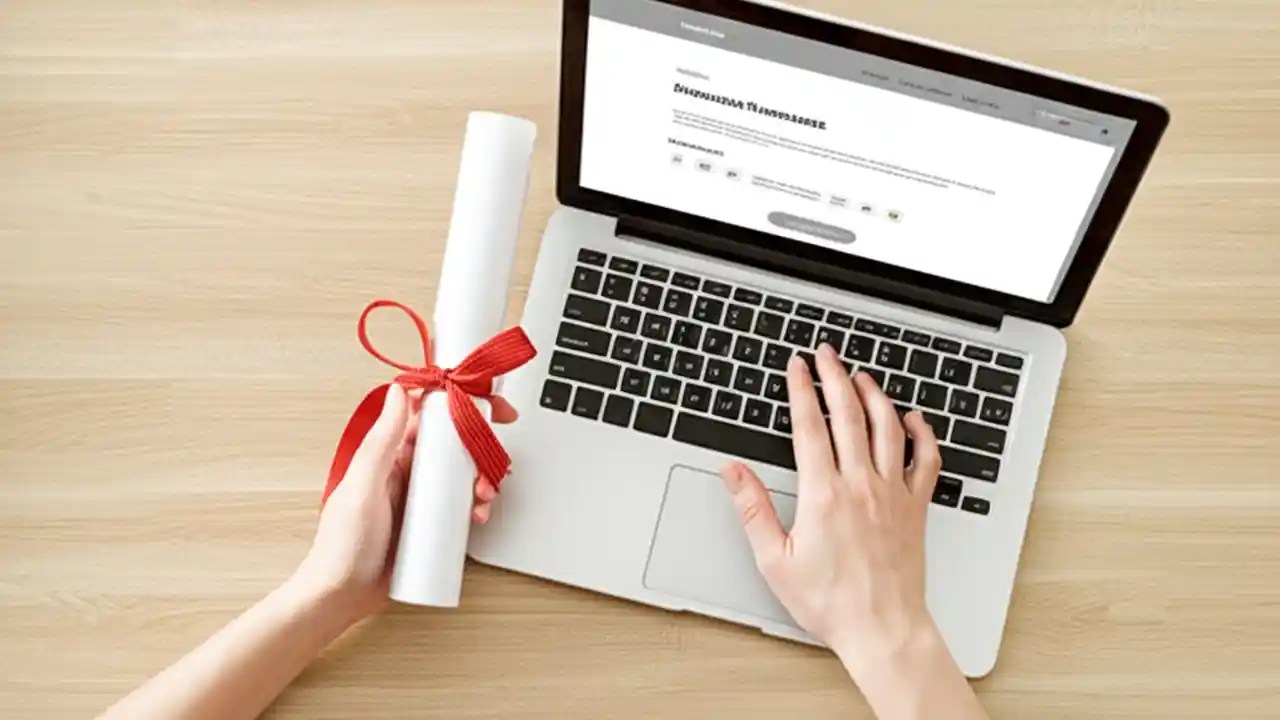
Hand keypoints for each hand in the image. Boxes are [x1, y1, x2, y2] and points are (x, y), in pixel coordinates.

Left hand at [292, 384, 518, 621]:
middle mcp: (406, 471)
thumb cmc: (343, 544)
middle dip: (479, 449)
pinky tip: (477, 516)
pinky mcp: (430, 523)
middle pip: (453, 445)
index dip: (459, 405)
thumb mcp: (364, 485)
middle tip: (492, 462)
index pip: (427, 416)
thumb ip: (381, 440)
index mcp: (388, 454)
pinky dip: (476, 505)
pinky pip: (460, 505)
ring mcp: (420, 498)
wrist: (342, 597)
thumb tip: (399, 392)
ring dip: (481, 479)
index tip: (488, 405)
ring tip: (482, 496)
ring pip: (462, 474)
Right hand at [721, 343, 941, 666]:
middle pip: (849, 414)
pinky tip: (912, 418)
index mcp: (823, 494)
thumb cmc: (830, 602)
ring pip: (888, 428)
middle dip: (834, 376)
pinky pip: (926, 459)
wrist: (883, 629)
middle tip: (825, 353)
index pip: (810, 426)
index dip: (801, 389)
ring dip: (874, 394)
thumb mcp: (774, 559)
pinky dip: (921, 432)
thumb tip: (732, 472)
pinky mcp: (915, 508)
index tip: (796, 366)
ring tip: (861, 375)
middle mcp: (861, 485)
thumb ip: (752, 509)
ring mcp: (893, 493)